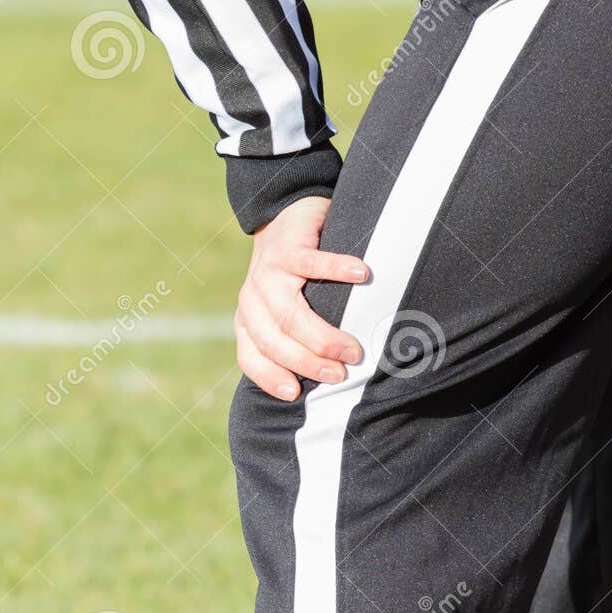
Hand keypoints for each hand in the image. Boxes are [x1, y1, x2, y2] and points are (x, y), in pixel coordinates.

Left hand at [235, 196, 369, 401]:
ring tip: (352, 349)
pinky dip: (338, 270)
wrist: (284, 218)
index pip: (251, 357)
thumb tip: (327, 381)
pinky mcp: (288, 247)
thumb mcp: (281, 310)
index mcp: (248, 320)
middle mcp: (252, 299)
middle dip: (308, 361)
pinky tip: (362, 275)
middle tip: (342, 372)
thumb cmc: (294, 277)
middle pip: (275, 339)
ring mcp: (267, 273)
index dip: (269, 378)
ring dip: (322, 336)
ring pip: (289, 313)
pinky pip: (313, 263)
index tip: (296, 394)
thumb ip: (292, 339)